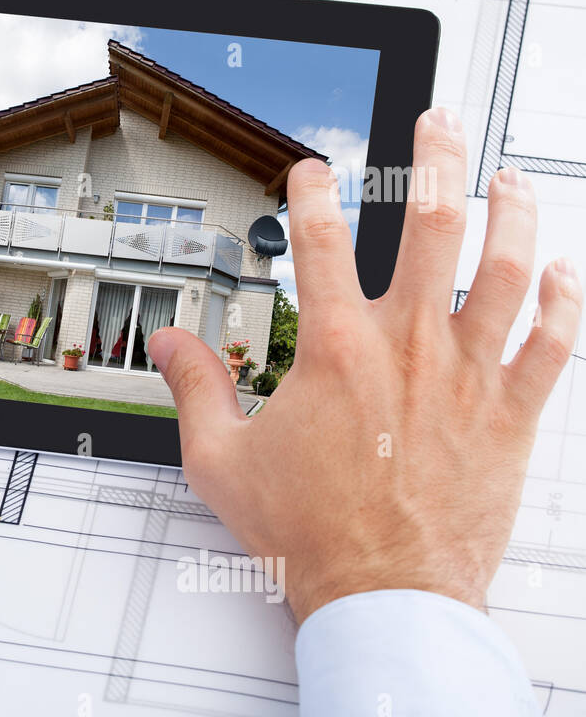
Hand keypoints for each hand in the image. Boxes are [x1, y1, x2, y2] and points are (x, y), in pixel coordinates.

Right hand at [148, 108, 581, 622]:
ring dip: (513, 212)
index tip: (313, 171)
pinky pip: (553, 343)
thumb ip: (195, 388)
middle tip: (439, 123)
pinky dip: (562, 301)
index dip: (314, 193)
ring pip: (507, 268)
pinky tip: (563, 272)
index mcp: (337, 351)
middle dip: (438, 158)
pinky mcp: (512, 415)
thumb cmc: (310, 533)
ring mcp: (470, 377)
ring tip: (511, 177)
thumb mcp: (221, 459)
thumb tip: (169, 344)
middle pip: (435, 224)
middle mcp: (410, 348)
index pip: (323, 243)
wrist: (384, 594)